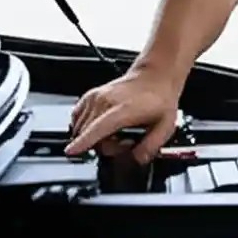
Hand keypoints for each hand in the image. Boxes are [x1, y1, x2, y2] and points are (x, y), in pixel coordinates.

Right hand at [65, 64, 180, 163]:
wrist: (155, 77)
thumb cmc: (159, 99)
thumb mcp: (166, 126)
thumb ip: (150, 147)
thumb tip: (136, 160)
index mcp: (123, 109)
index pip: (98, 128)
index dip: (84, 142)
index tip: (72, 151)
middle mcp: (105, 101)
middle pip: (88, 133)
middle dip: (103, 146)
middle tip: (124, 141)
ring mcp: (96, 97)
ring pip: (81, 127)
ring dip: (94, 137)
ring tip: (116, 133)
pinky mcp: (90, 95)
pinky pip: (76, 117)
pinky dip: (83, 126)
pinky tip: (100, 127)